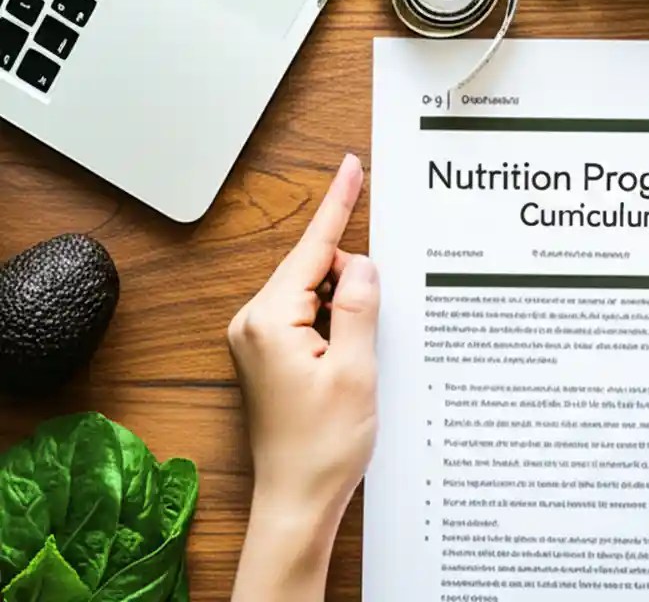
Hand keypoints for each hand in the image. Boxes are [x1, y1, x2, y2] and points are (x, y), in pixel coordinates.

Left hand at [227, 154, 379, 526]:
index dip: (338, 206)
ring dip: (348, 309)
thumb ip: (361, 307)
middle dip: (354, 282)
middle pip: (315, 269)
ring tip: (360, 359)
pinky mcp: (270, 355)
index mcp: (270, 320)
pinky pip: (310, 317)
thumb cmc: (323, 447)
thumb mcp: (356, 371)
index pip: (313, 249)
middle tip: (374, 332)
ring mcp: (259, 339)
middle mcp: (254, 323)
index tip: (351, 168)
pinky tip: (353, 355)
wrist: (296, 500)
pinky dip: (338, 324)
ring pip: (315, 294)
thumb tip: (364, 262)